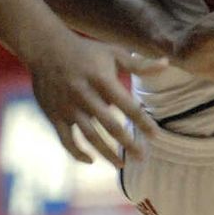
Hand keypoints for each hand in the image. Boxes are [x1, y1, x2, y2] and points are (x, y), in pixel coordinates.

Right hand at [26, 28, 159, 167]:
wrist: (46, 49)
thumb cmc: (86, 52)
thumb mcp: (113, 53)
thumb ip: (139, 64)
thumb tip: (167, 63)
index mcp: (102, 80)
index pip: (128, 106)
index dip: (143, 122)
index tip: (155, 136)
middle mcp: (85, 95)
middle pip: (110, 126)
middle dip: (128, 144)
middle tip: (142, 158)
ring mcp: (68, 107)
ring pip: (90, 137)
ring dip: (106, 153)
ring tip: (121, 165)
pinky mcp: (54, 115)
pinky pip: (66, 140)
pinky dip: (77, 153)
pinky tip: (91, 160)